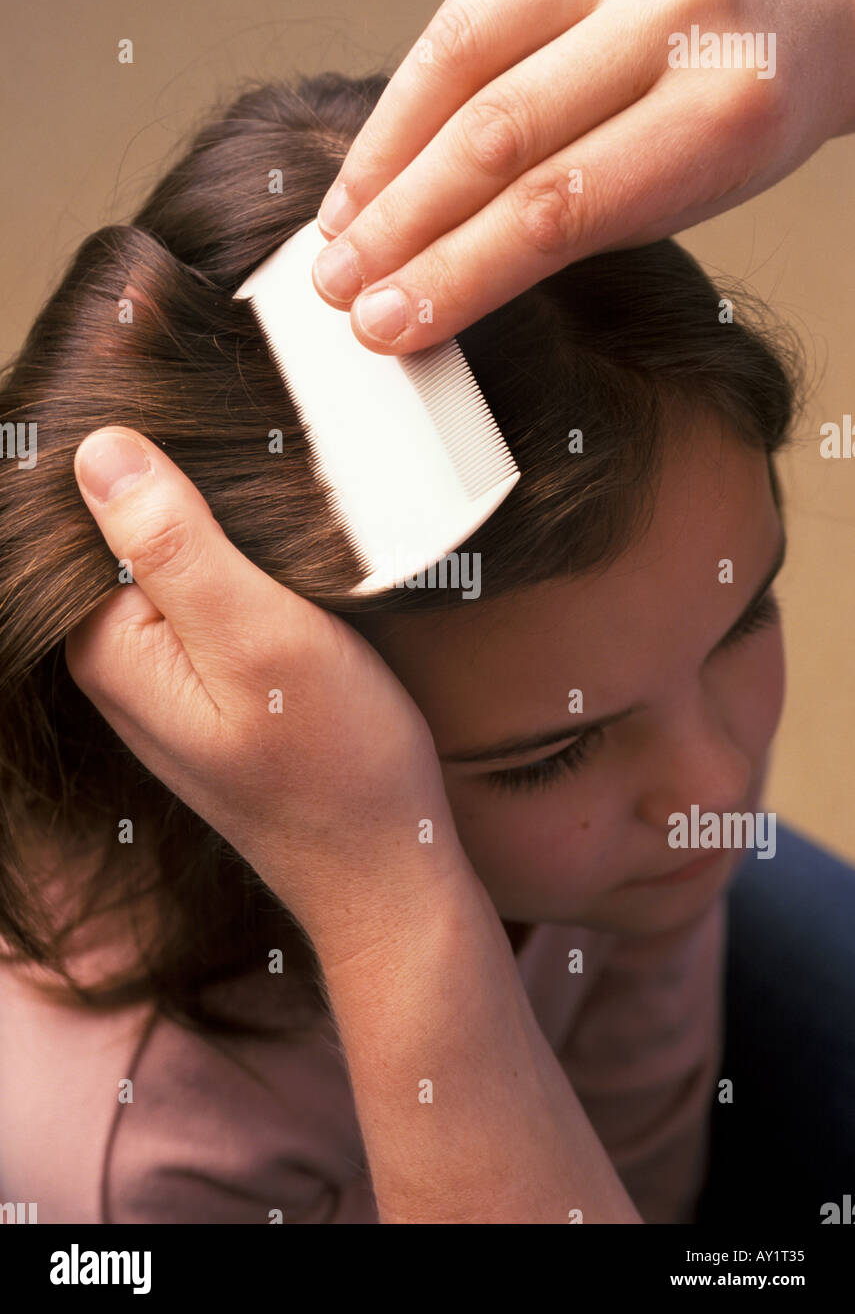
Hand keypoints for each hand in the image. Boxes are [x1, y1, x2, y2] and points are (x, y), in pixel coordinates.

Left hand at [64, 428, 463, 948]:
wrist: (385, 868)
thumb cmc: (334, 763)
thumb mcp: (259, 636)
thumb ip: (174, 545)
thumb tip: (98, 449)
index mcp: (108, 643)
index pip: (94, 508)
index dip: (160, 464)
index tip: (236, 471)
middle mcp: (119, 660)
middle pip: (136, 530)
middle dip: (200, 498)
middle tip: (279, 512)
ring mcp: (164, 675)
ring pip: (179, 559)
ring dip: (232, 534)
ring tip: (296, 550)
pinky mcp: (209, 683)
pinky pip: (209, 596)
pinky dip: (249, 571)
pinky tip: (294, 580)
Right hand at [311, 0, 854, 351]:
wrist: (803, 1)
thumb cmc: (741, 115)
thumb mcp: (684, 197)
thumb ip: (567, 227)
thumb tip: (433, 280)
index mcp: (723, 105)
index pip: (555, 209)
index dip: (456, 273)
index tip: (391, 324)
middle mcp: (672, 8)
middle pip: (496, 135)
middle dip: (403, 224)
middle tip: (344, 285)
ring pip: (461, 60)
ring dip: (384, 160)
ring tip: (341, 230)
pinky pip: (462, 11)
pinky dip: (407, 95)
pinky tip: (376, 160)